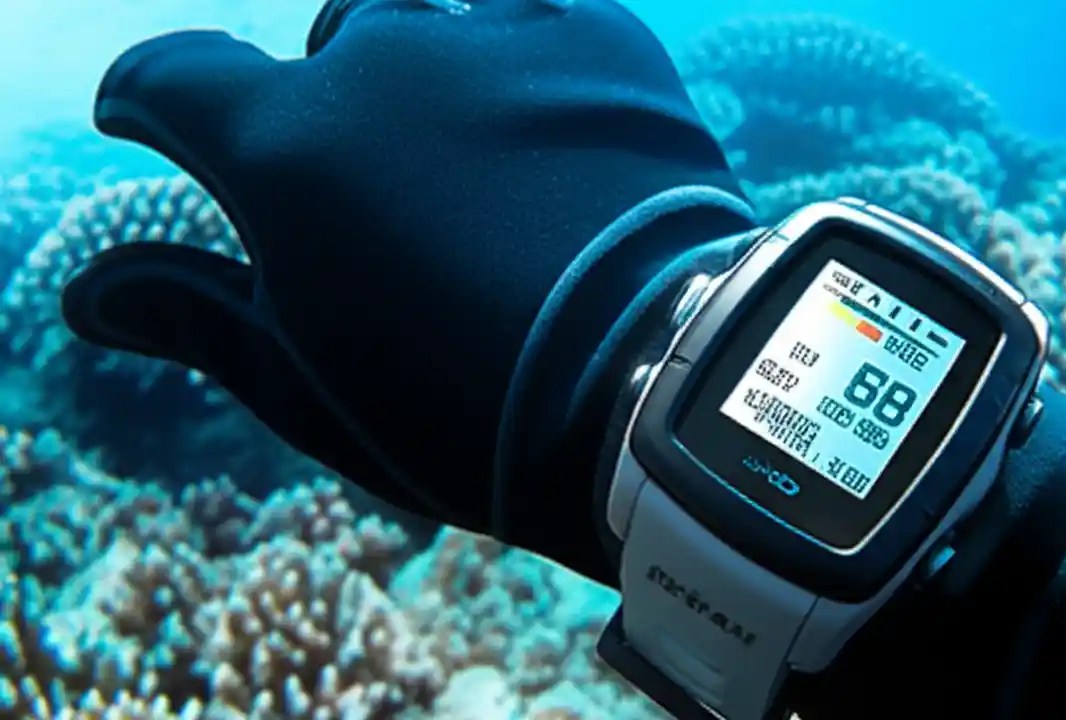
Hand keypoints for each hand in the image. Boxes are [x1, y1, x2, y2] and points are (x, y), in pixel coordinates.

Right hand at [60, 0, 750, 557]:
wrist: (655, 389)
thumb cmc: (469, 410)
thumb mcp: (309, 386)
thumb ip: (194, 315)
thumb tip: (86, 293)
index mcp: (285, 146)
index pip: (173, 76)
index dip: (149, 98)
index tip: (148, 117)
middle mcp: (379, 63)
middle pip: (322, 46)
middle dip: (323, 101)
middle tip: (370, 183)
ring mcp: (498, 39)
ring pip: (423, 16)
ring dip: (419, 66)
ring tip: (459, 144)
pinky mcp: (603, 41)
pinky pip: (534, 9)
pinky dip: (518, 53)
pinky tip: (542, 114)